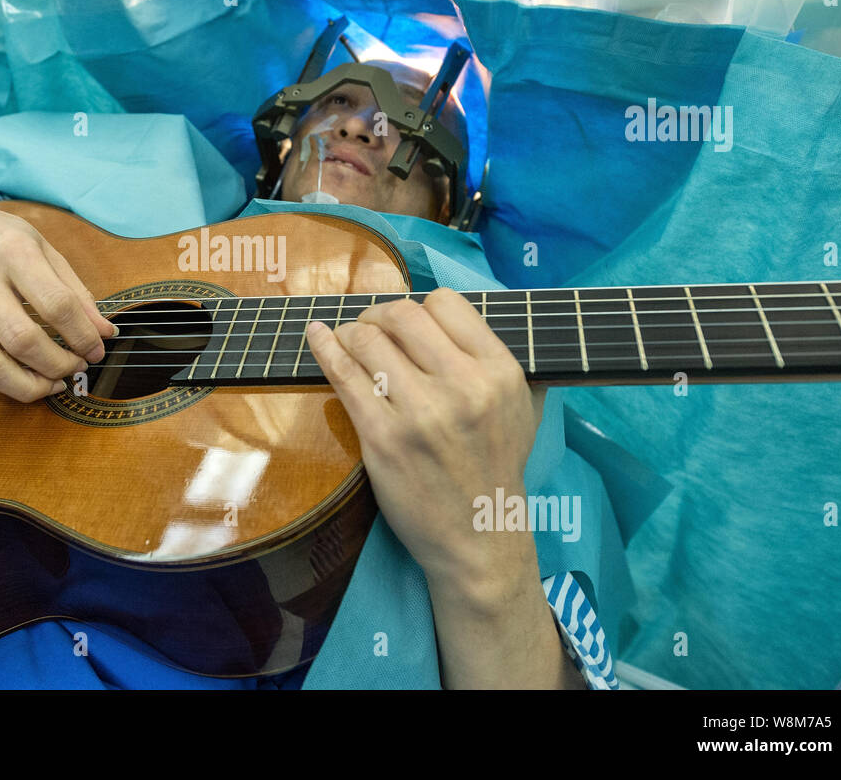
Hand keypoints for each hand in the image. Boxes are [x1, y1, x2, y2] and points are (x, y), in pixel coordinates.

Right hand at [0, 179, 116, 402]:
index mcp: (13, 253)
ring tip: (50, 383)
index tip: (96, 351)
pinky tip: (11, 377)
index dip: (83, 336)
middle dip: (58, 365)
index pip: (56, 305)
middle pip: (21, 340)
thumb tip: (105, 334)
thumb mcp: (42, 248)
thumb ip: (75, 291)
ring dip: (27, 386)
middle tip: (75, 366)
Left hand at [306, 288, 546, 599]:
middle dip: (378, 315)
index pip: (446, 302)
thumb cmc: (495, 468)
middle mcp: (464, 387)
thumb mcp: (523, 406)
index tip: (405, 324)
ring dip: (351, 333)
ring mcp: (421, 413)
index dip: (419, 306)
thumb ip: (497, 357)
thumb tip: (453, 313)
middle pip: (402, 314)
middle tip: (370, 330)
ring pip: (368, 339)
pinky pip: (344, 376)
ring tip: (350, 343)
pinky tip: (318, 337)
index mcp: (499, 372)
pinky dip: (325, 349)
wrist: (480, 538)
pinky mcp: (382, 439)